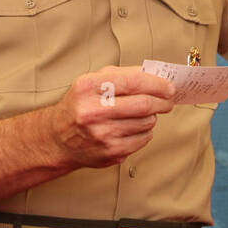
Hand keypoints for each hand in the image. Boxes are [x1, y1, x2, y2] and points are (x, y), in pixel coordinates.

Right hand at [37, 66, 175, 171]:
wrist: (58, 138)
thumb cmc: (79, 106)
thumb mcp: (93, 81)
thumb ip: (122, 75)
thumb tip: (155, 75)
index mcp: (89, 88)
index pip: (133, 82)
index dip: (157, 84)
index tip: (169, 86)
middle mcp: (93, 111)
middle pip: (144, 104)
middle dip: (163, 102)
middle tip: (168, 101)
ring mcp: (102, 134)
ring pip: (146, 122)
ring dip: (151, 117)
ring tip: (141, 114)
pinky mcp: (111, 152)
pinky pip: (143, 139)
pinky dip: (144, 132)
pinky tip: (132, 128)